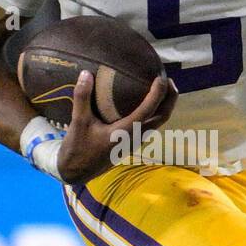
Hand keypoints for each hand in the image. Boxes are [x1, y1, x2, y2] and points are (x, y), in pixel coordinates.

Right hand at [56, 70, 177, 185]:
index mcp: (124, 132)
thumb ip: (82, 97)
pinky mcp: (131, 143)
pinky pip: (150, 125)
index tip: (160, 77)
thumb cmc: (77, 148)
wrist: (76, 171)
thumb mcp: (78, 122)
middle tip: (168, 79)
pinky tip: (146, 102)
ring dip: (165, 106)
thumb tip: (86, 73)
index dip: (157, 93)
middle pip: (162, 117)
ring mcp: (135, 142)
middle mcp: (134, 138)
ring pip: (158, 123)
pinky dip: (155, 112)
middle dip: (170, 98)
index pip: (148, 110)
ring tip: (162, 87)